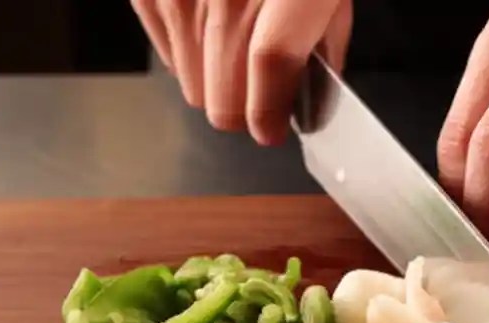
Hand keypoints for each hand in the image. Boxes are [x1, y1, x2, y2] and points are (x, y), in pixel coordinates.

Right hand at [131, 0, 351, 145]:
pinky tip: (209, 28)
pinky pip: (167, 59)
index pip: (271, 65)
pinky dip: (189, 55)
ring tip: (237, 46)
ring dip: (217, 82)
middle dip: (246, 108)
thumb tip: (303, 97)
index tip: (272, 129)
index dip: (269, 113)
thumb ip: (321, 45)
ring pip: (193, 89)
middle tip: (260, 93)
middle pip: (223, 98)